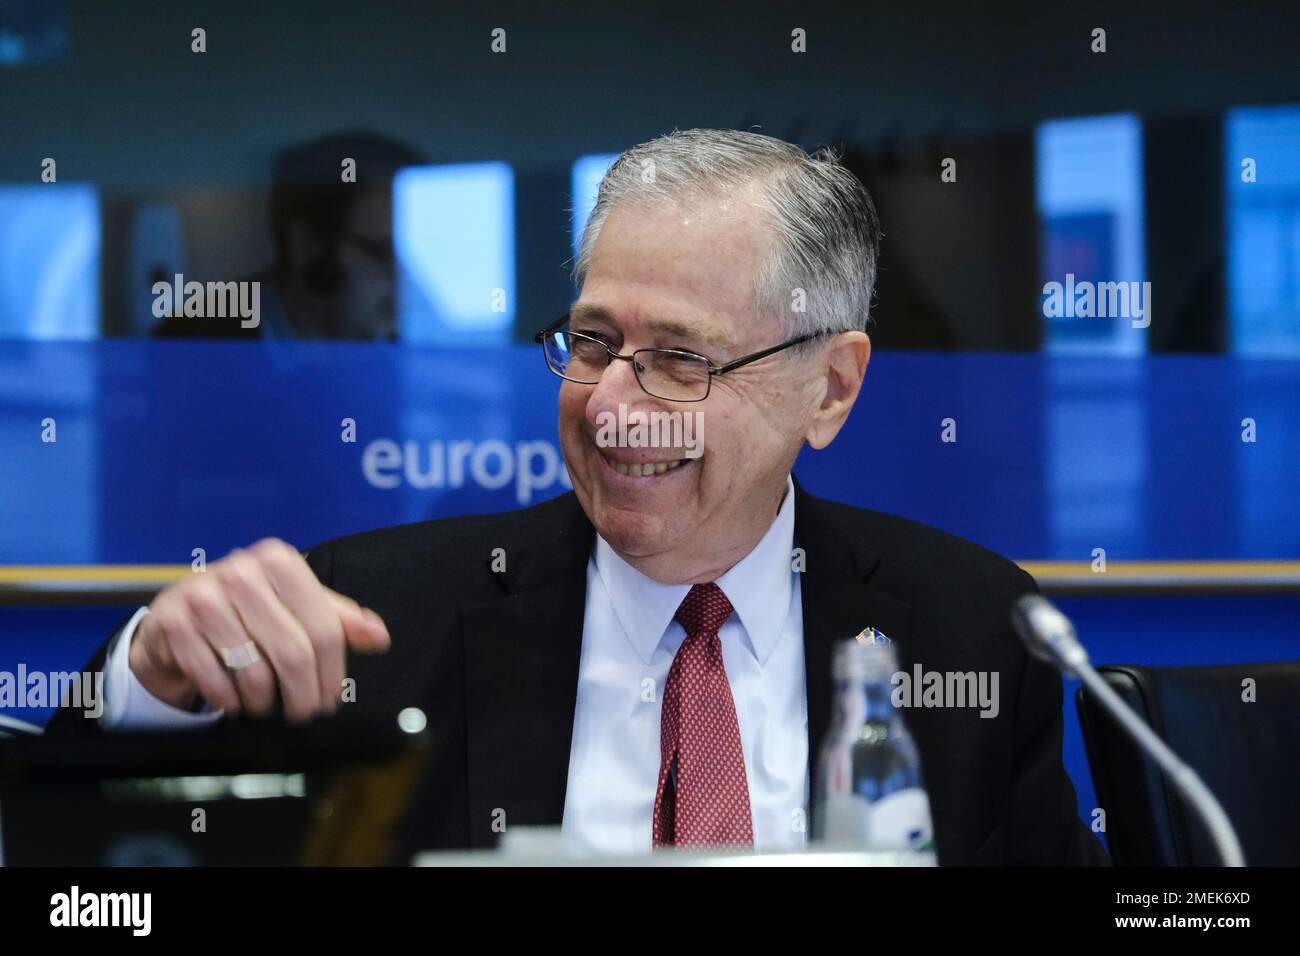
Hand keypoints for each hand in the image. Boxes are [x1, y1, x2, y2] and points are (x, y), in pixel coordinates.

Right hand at [129, 538, 390, 720]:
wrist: (178, 613)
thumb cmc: (249, 610)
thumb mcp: (297, 605)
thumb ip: (339, 619)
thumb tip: (379, 637)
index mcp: (279, 562)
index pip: (324, 627)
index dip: (333, 671)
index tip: (332, 696)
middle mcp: (241, 572)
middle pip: (293, 652)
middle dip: (303, 694)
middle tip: (304, 713)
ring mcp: (202, 596)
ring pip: (253, 670)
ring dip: (263, 700)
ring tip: (265, 704)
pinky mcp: (172, 623)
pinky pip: (213, 677)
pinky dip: (228, 699)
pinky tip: (234, 702)